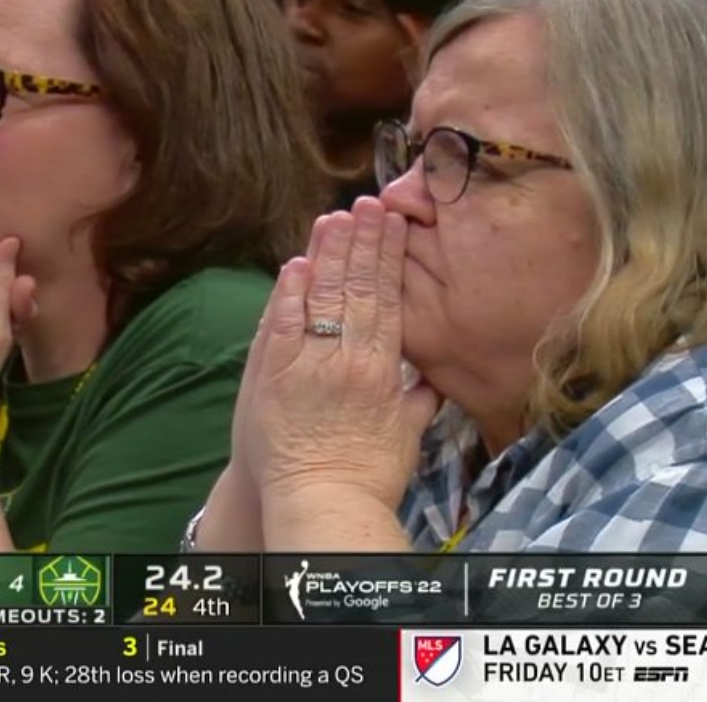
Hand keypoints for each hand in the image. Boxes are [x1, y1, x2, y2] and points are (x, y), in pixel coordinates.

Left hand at [233, 198, 439, 508]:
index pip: (387, 298)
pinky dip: (289, 293)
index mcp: (382, 368)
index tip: (392, 222)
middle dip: (361, 241)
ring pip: (320, 297)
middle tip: (366, 204)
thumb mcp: (408, 432)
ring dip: (326, 254)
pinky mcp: (271, 375)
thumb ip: (420, 395)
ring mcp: (306, 364)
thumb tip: (435, 371)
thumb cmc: (368, 473)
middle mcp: (346, 358)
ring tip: (333, 218)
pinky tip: (296, 264)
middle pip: (356, 287)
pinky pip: (281, 324)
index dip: (388, 256)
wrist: (320, 502)